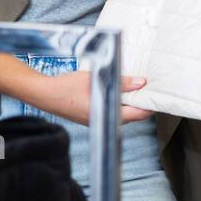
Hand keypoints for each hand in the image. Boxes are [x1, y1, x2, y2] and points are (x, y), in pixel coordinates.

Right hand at [28, 70, 153, 124]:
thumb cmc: (67, 87)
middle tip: (148, 88)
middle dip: (140, 102)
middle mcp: (103, 121)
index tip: (157, 95)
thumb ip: (121, 81)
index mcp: (107, 114)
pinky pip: (110, 111)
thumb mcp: (97, 79)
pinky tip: (117, 89)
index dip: (149, 105)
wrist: (43, 94)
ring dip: (128, 102)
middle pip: (131, 115)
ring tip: (135, 86)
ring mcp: (96, 120)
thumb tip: (141, 83)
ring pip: (120, 113)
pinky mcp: (90, 116)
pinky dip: (117, 102)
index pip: (137, 114)